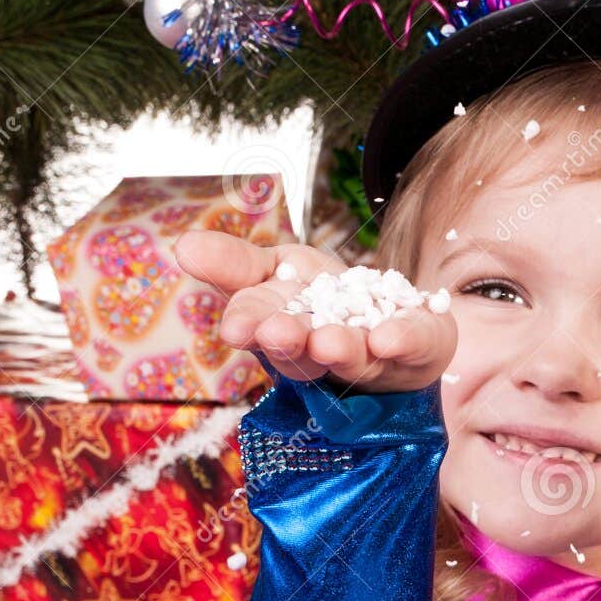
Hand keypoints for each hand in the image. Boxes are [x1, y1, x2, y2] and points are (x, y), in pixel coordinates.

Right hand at [173, 230, 456, 393]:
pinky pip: (412, 346)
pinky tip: (391, 336)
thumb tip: (181, 245)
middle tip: (277, 333)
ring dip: (339, 348)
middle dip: (290, 343)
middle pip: (303, 352)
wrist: (398, 324)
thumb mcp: (278, 270)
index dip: (249, 325)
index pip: (259, 325)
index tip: (236, 327)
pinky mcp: (419, 349)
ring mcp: (373, 355)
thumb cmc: (325, 302)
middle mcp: (323, 352)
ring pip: (353, 355)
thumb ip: (235, 264)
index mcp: (282, 329)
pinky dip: (401, 340)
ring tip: (330, 340)